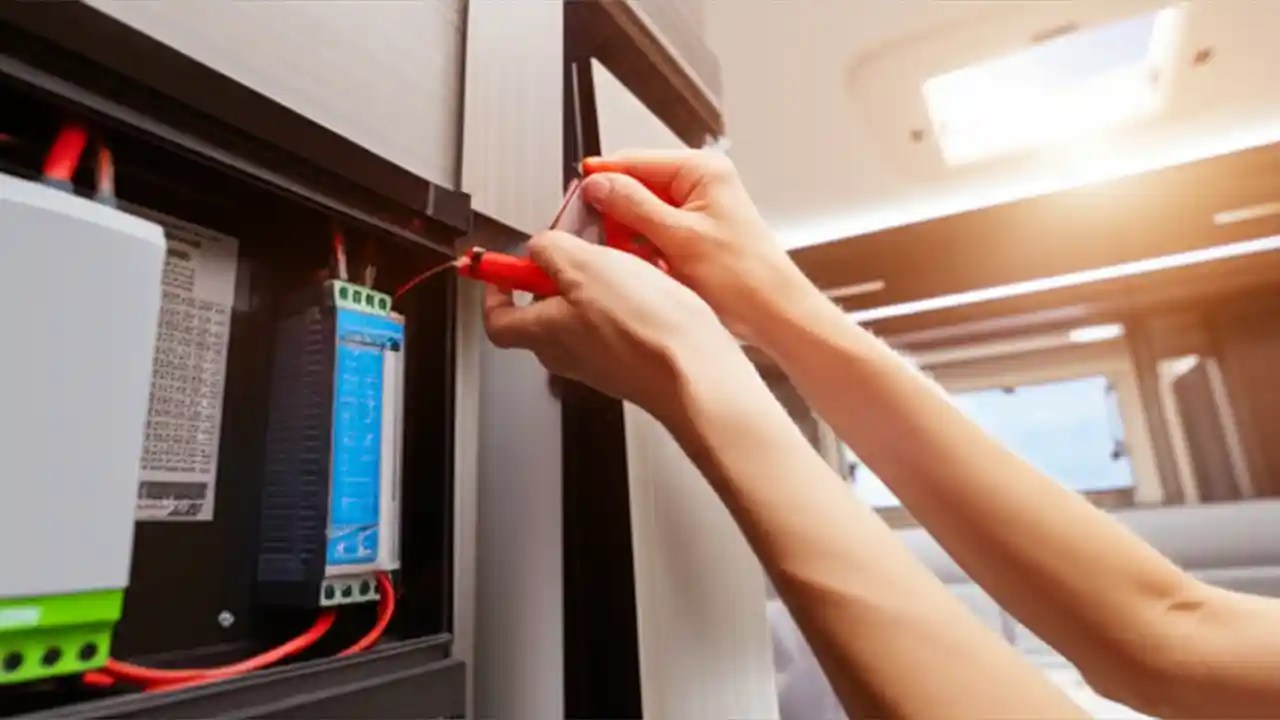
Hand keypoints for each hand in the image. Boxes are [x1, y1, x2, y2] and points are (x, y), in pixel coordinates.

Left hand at [483, 230, 746, 422]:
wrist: (696, 372)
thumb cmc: (644, 330)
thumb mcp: (584, 265)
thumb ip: (550, 251)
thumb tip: (539, 247)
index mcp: (542, 333)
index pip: (497, 320)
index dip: (493, 293)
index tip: (500, 270)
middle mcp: (568, 354)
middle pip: (542, 315)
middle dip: (553, 280)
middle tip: (570, 254)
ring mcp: (601, 361)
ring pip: (584, 317)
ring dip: (595, 286)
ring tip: (619, 264)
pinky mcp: (632, 361)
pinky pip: (618, 325)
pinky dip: (625, 301)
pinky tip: (648, 286)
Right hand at [581, 150, 820, 344]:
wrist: (774, 314)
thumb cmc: (744, 276)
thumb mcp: (678, 237)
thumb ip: (633, 206)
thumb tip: (598, 185)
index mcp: (701, 170)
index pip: (634, 160)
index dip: (602, 180)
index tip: (576, 200)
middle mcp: (700, 184)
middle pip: (635, 187)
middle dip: (616, 215)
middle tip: (600, 238)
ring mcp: (696, 211)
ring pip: (642, 215)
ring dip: (630, 237)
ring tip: (629, 259)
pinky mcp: (693, 237)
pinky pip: (654, 235)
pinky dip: (644, 251)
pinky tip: (645, 268)